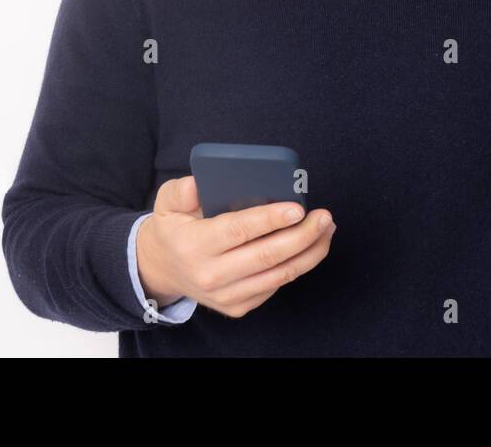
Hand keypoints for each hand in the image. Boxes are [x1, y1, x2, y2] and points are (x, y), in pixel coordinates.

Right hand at [136, 175, 335, 318]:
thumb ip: (181, 190)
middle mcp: (210, 275)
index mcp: (193, 245)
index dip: (270, 220)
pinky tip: (311, 245)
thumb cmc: (174, 228)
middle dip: (302, 236)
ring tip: (327, 229)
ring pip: (278, 275)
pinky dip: (298, 265)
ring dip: (309, 252)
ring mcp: (225, 295)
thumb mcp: (166, 202)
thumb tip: (199, 184)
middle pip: (266, 256)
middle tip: (324, 216)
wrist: (163, 269)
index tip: (297, 208)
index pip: (238, 231)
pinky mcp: (238, 306)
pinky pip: (275, 285)